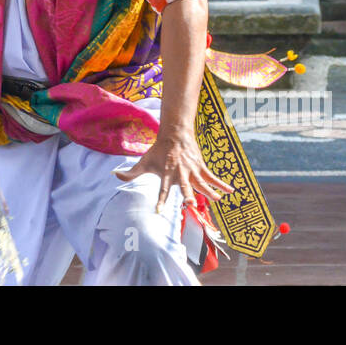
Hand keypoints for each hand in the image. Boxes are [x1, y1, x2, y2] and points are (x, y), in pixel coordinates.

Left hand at [116, 127, 232, 210]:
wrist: (175, 133)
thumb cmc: (158, 151)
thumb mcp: (144, 161)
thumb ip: (131, 172)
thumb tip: (115, 175)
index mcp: (166, 173)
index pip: (162, 189)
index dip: (160, 199)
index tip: (158, 211)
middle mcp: (180, 173)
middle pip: (184, 186)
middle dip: (187, 194)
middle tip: (190, 204)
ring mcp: (192, 169)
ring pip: (201, 182)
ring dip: (209, 191)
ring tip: (217, 200)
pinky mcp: (201, 167)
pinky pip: (212, 177)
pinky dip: (222, 184)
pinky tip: (231, 191)